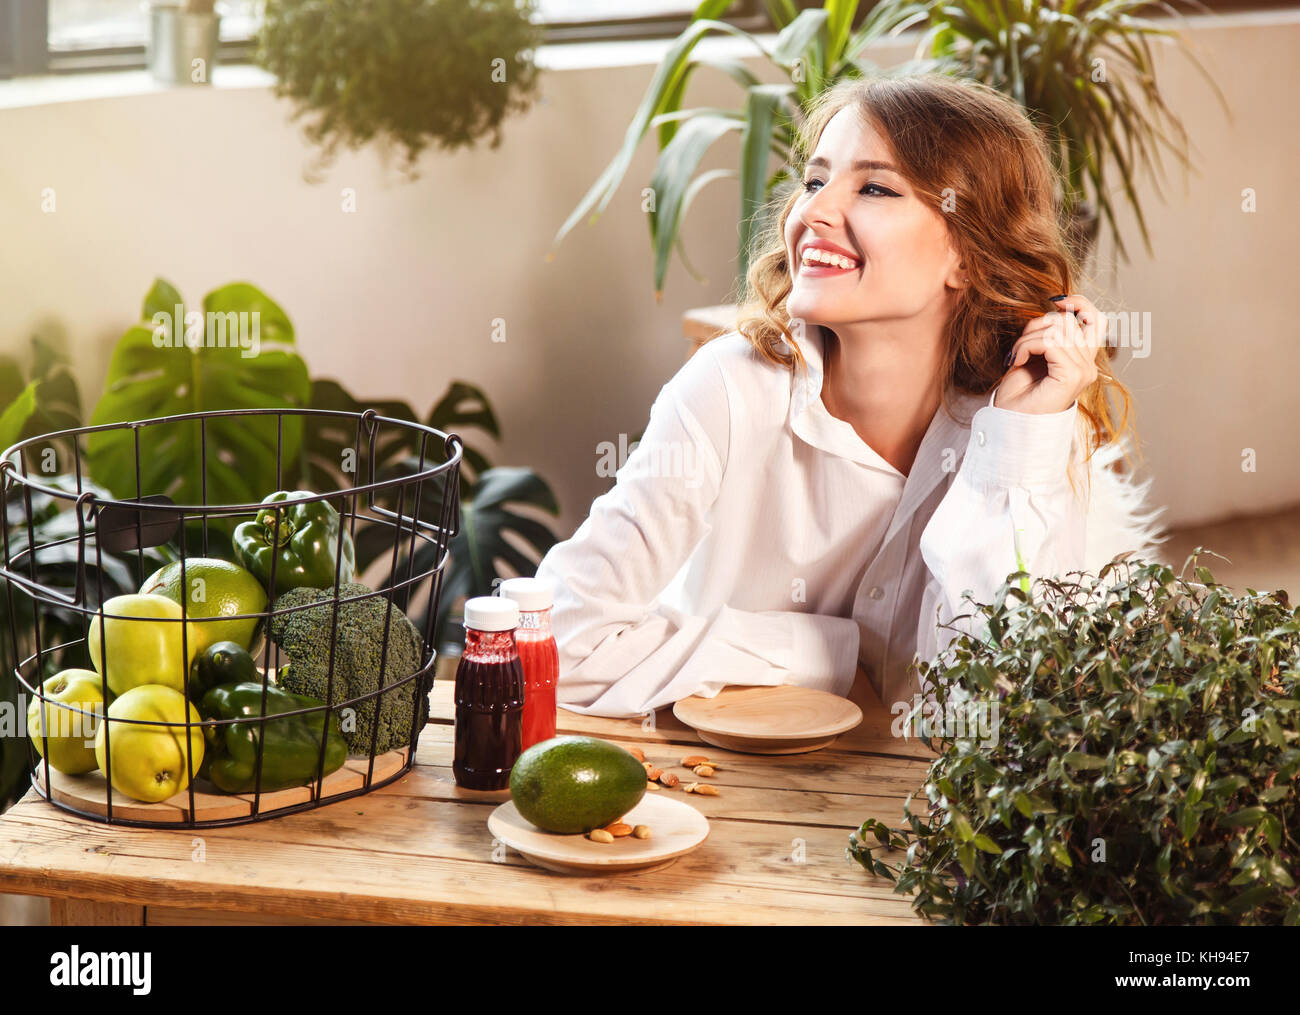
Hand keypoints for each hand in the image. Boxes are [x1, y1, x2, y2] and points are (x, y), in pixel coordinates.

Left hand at [994, 294, 1104, 414]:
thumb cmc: (1019, 394)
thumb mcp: (1035, 355)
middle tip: (1020, 348)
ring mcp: (1083, 371)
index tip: (1056, 301)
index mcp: (1083, 360)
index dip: (1079, 303)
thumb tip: (1056, 308)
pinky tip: (1017, 362)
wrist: (1010, 424)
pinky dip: (1026, 346)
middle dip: (1036, 326)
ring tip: (1017, 357)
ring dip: (1027, 339)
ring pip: (1056, 330)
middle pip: (1068, 321)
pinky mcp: (1072, 375)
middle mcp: (1088, 365)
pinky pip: (1049, 342)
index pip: (1096, 320)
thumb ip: (1049, 335)